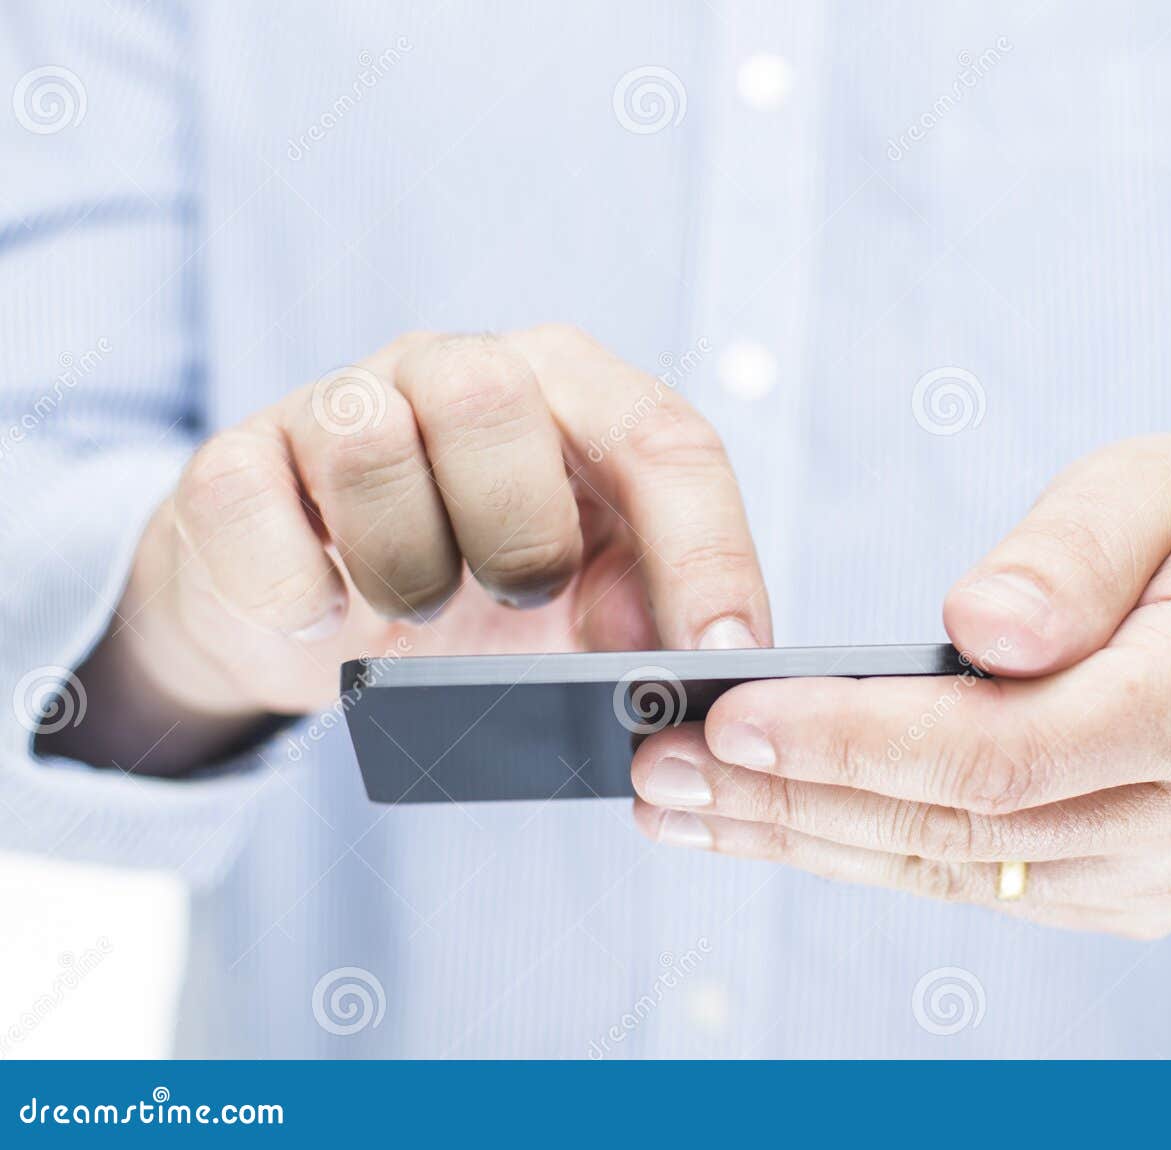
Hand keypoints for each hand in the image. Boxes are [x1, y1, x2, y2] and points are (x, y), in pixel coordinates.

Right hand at [45, 327, 769, 772]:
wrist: (306, 614)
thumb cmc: (467, 594)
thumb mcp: (573, 606)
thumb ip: (638, 616)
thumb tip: (686, 658)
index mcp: (571, 395)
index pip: (663, 439)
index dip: (705, 552)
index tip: (723, 655)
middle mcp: (460, 370)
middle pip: (494, 397)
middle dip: (521, 533)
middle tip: (518, 601)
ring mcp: (341, 401)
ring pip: (367, 437)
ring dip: (405, 564)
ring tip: (417, 612)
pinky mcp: (237, 458)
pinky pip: (250, 500)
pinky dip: (294, 587)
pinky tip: (321, 619)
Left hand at [630, 436, 1170, 937]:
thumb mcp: (1164, 484)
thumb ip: (1074, 553)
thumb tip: (975, 629)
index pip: (1007, 749)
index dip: (860, 742)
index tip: (734, 717)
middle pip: (962, 827)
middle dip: (796, 799)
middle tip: (664, 769)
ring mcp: (1170, 874)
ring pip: (954, 871)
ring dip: (807, 838)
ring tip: (684, 802)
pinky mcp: (1130, 892)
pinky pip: (978, 882)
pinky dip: (865, 851)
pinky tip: (775, 821)